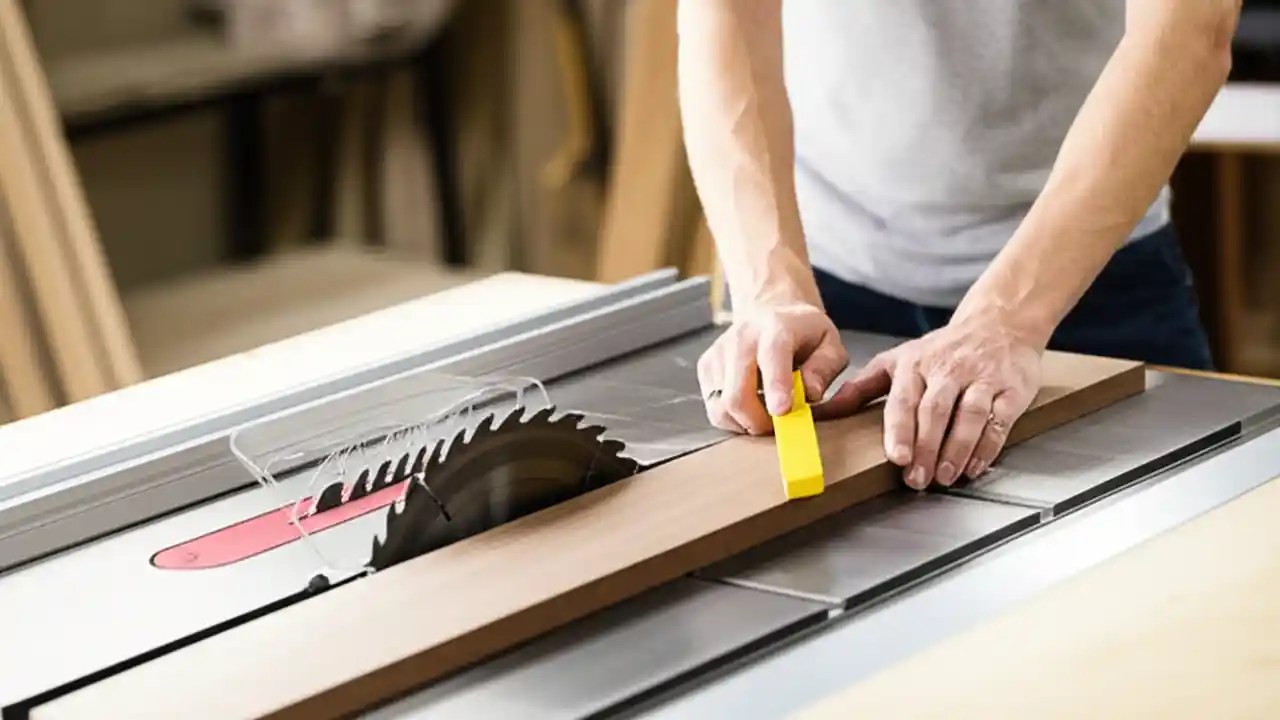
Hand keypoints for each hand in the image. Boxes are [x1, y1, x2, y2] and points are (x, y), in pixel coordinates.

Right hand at [697, 302, 847, 434]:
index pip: (772, 355)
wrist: (770, 312)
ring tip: (765, 413)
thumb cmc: (803, 334)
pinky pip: (714, 408)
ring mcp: (719, 352)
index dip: (776, 385)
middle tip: (778, 427)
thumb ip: (825, 368)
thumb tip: (810, 393)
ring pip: (722, 405)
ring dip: (746, 422)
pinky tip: (751, 405)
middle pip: (737, 392)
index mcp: (777, 327)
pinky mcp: (706, 367)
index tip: (782, 411)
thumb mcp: (829, 344)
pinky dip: (733, 418)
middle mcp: (742, 337)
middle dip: (757, 421)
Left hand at [821, 313, 1043, 488]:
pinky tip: (975, 466)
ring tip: (944, 476)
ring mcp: (981, 377)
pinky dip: (988, 446)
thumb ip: (860, 389)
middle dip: (926, 448)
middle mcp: (948, 369)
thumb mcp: (896, 362)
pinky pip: (1000, 419)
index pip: (904, 399)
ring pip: (970, 415)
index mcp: (915, 365)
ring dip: (957, 450)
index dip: (900, 430)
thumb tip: (821, 412)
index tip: (898, 457)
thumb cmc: (940, 351)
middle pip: (936, 411)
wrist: (997, 325)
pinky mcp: (1011, 388)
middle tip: (918, 480)